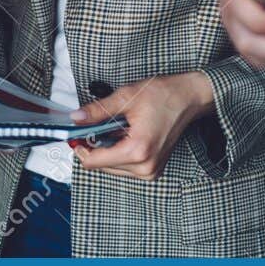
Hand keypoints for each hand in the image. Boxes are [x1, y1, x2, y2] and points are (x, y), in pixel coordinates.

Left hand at [69, 72, 214, 179]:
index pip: (95, 162)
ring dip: (108, 150)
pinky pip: (125, 166)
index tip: (75, 137)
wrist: (189, 98)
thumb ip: (97, 111)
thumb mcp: (126, 97)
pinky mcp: (153, 169)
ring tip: (117, 127)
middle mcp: (145, 167)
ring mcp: (151, 170)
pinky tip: (126, 135)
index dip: (81, 149)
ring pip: (113, 167)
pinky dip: (119, 152)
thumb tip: (76, 119)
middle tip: (96, 125)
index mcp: (137, 151)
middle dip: (95, 147)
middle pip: (103, 166)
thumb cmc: (163, 95)